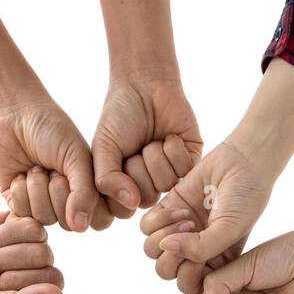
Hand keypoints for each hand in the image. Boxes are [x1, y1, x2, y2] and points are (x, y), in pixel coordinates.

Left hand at [0, 94, 112, 230]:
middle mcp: (70, 204)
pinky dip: (20, 190)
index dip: (86, 200)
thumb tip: (80, 228)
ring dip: (37, 188)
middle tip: (52, 168)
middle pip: (68, 223)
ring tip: (36, 167)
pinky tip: (21, 173)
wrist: (14, 116)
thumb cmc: (52, 131)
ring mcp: (44, 205)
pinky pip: (22, 214)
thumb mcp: (77, 158)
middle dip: (58, 192)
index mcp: (92, 193)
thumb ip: (85, 193)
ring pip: (44, 219)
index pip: (99, 220)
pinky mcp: (19, 204)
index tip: (75, 173)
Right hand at [92, 74, 201, 218]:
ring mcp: (171, 174)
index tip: (116, 161)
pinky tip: (169, 136)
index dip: (118, 187)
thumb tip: (130, 203)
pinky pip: (184, 170)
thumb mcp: (103, 147)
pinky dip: (173, 149)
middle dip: (138, 169)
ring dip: (155, 156)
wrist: (145, 85)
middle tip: (135, 148)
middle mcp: (148, 184)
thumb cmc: (120, 115)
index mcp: (125, 185)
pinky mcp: (190, 162)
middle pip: (146, 199)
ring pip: (166, 185)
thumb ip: (106, 178)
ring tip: (151, 140)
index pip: (122, 208)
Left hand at [137, 58, 293, 293]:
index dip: (189, 277)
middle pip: (166, 271)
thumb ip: (203, 247)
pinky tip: (179, 208)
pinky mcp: (167, 211)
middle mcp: (195, 253)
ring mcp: (179, 232)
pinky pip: (146, 227)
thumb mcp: (230, 227)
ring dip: (166, 235)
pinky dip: (158, 219)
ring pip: (153, 251)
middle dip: (174, 256)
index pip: (190, 287)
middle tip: (193, 229)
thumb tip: (165, 248)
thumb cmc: (246, 197)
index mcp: (215, 266)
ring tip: (187, 218)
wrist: (241, 161)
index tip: (203, 257)